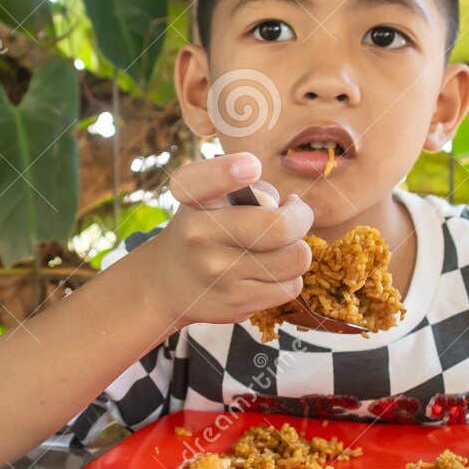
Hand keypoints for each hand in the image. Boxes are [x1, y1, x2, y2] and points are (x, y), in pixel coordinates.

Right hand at [142, 152, 313, 332]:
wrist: (167, 281)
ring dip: (296, 250)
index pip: (204, 180)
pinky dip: (288, 277)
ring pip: (295, 258)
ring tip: (279, 246)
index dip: (228, 171)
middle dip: (301, 217)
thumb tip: (292, 208)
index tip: (250, 166)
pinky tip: (269, 271)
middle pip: (281, 226)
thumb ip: (247, 191)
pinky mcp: (235, 302)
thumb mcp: (209, 198)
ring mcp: (218, 271)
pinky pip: (291, 287)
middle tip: (296, 214)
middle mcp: (199, 234)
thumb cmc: (204, 228)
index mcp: (193, 198)